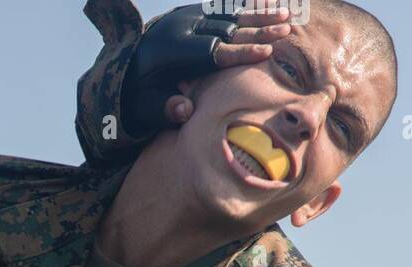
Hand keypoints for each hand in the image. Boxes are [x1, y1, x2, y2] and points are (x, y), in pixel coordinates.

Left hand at [121, 2, 293, 135]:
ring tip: (286, 18)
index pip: (211, 50)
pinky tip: (270, 9)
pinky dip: (248, 10)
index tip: (266, 54)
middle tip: (285, 33)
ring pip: (228, 15)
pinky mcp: (192, 13)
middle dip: (256, 30)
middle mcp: (180, 27)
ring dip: (258, 17)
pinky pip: (224, 9)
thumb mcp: (144, 107)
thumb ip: (163, 109)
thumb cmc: (139, 93)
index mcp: (170, 50)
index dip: (239, 52)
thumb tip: (185, 111)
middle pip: (225, 28)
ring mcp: (186, 16)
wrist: (125, 66)